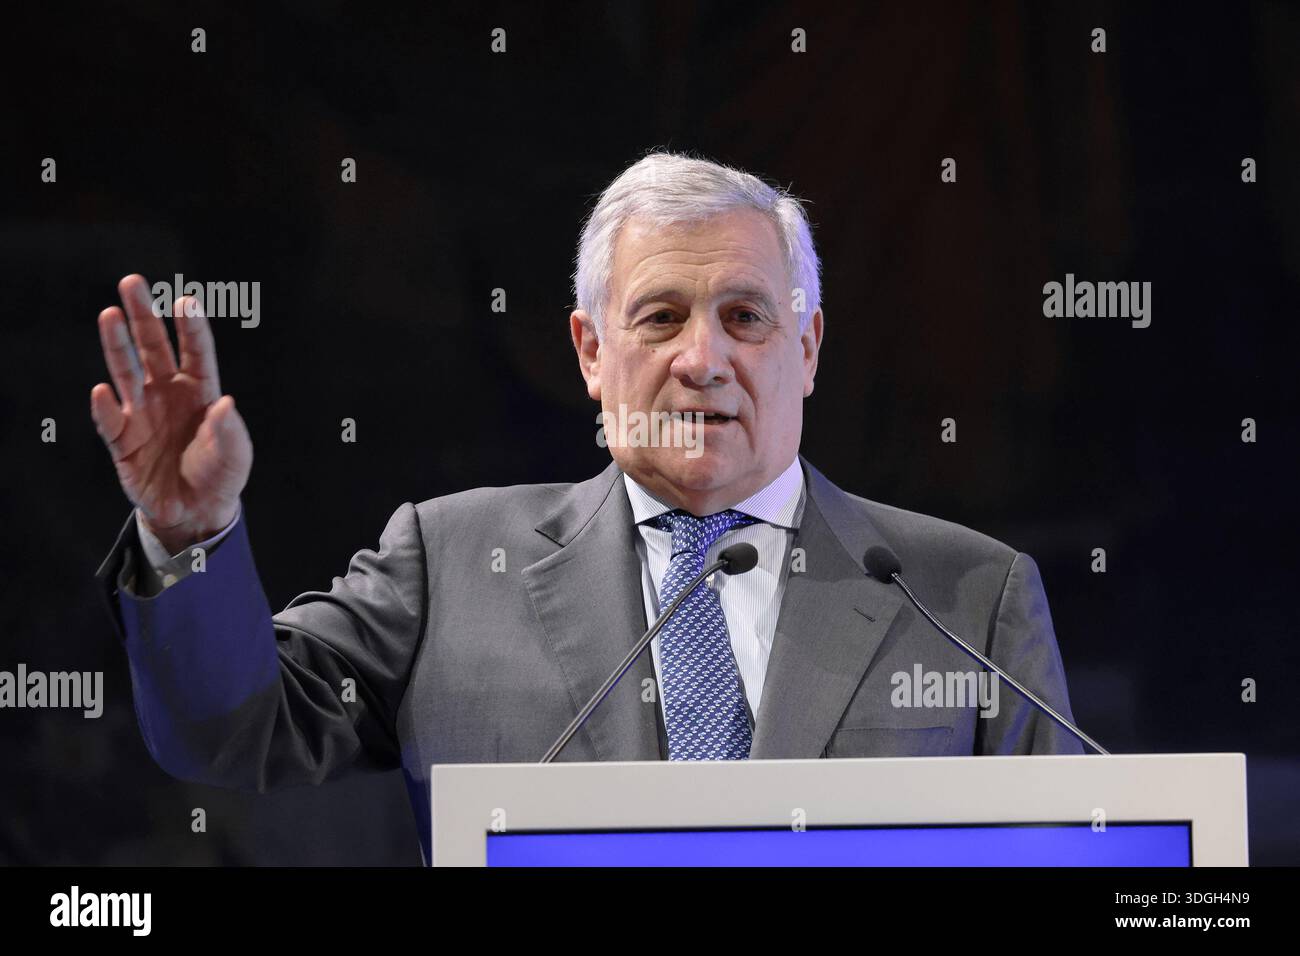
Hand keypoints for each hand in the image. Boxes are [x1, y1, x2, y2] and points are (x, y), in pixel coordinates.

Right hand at [90, 274, 252, 554]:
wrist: (195, 512)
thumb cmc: (219, 475)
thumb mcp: (235, 455)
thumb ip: (230, 431)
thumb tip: (226, 405)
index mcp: (200, 391)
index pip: (196, 353)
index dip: (191, 328)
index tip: (187, 301)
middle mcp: (168, 394)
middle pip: (153, 348)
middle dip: (143, 316)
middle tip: (132, 282)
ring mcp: (142, 413)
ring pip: (126, 372)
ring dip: (117, 345)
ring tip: (109, 315)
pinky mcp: (122, 441)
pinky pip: (110, 420)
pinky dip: (105, 406)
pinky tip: (102, 390)